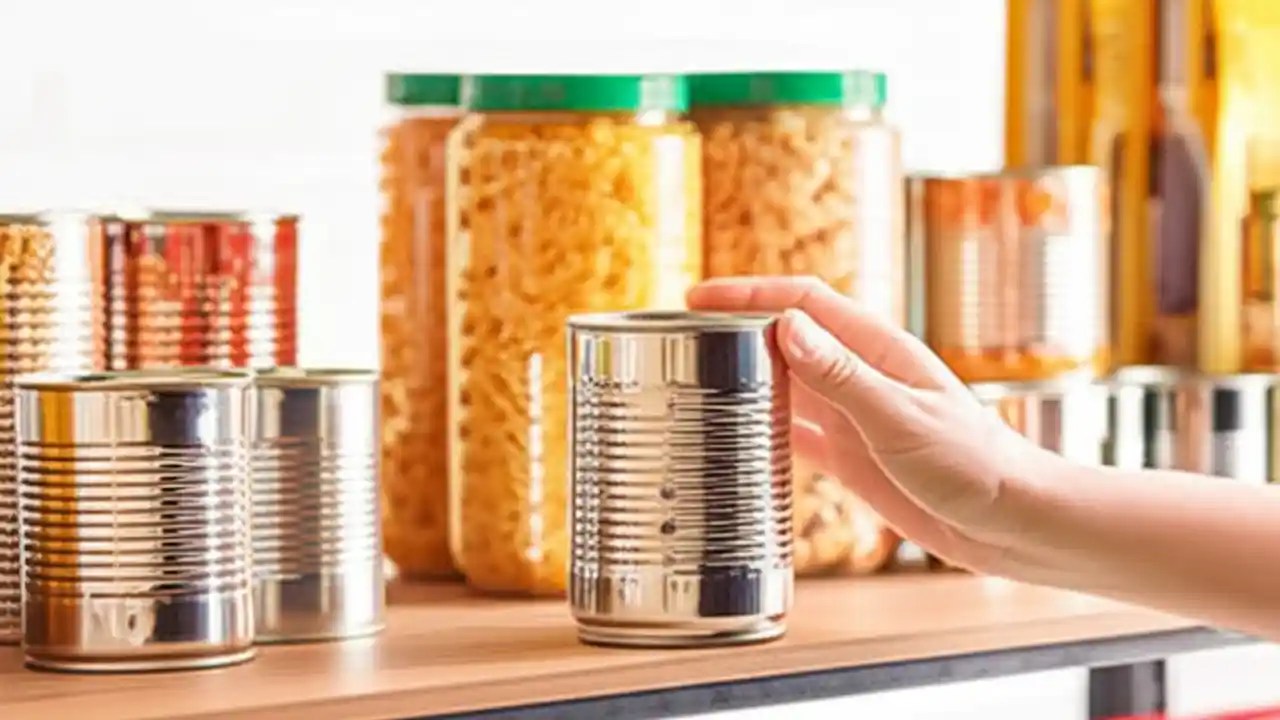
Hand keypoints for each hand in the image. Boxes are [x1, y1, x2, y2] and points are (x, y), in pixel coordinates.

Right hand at [688, 276, 1062, 573]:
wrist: (1012, 522)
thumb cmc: (973, 464)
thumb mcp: (899, 417)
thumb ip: (841, 375)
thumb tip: (787, 327)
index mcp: (876, 349)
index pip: (802, 301)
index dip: (747, 293)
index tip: (696, 298)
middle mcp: (860, 375)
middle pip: (786, 338)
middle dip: (735, 330)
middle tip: (680, 338)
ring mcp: (854, 415)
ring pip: (785, 384)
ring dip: (744, 376)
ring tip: (693, 378)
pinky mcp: (852, 455)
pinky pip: (796, 433)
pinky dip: (763, 429)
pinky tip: (734, 435)